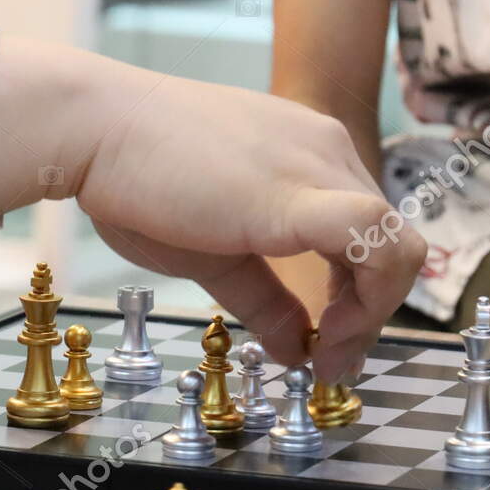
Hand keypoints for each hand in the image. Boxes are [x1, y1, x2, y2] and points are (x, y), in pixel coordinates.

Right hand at [0, 37, 424, 379]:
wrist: (91, 128)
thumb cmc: (136, 176)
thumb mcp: (214, 251)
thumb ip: (265, 299)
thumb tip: (297, 348)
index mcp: (309, 156)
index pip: (370, 232)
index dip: (362, 296)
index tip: (328, 341)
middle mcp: (327, 152)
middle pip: (391, 245)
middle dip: (371, 315)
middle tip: (332, 362)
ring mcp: (319, 168)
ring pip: (397, 248)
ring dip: (374, 315)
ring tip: (330, 354)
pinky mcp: (297, 196)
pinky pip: (375, 243)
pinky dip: (369, 300)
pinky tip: (330, 336)